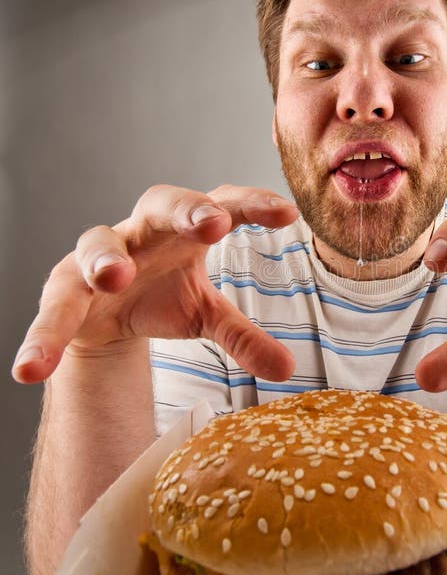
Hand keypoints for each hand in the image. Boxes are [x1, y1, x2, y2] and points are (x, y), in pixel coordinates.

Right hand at [12, 185, 298, 383]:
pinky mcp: (65, 290)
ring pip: (97, 243)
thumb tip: (288, 370)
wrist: (108, 317)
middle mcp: (142, 233)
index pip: (221, 204)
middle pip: (159, 204)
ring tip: (114, 276)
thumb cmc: (164, 297)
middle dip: (184, 209)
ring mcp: (100, 257)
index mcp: (184, 230)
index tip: (287, 214)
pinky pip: (53, 309)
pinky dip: (43, 337)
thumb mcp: (205, 314)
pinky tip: (30, 369)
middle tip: (211, 223)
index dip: (251, 204)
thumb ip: (243, 337)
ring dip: (105, 257)